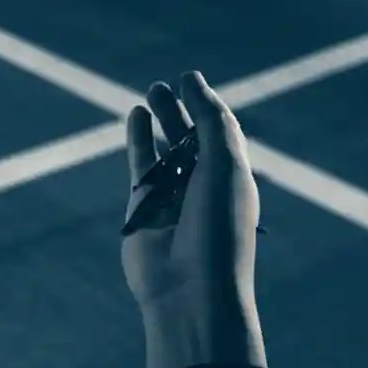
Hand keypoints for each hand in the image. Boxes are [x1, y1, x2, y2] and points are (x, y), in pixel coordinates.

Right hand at [122, 70, 266, 367]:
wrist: (189, 289)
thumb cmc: (219, 228)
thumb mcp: (224, 165)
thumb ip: (211, 121)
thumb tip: (192, 81)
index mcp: (233, 178)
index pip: (221, 132)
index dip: (206, 104)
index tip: (189, 78)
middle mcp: (204, 186)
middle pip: (191, 137)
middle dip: (179, 110)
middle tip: (162, 85)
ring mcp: (172, 197)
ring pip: (164, 149)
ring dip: (159, 119)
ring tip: (150, 92)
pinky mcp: (143, 207)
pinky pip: (140, 165)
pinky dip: (136, 139)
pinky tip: (134, 115)